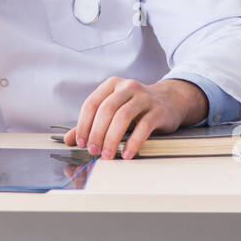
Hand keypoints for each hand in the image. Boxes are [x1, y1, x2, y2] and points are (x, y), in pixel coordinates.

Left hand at [62, 77, 206, 159]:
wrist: (171, 100)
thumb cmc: (137, 107)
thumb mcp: (113, 111)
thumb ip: (92, 123)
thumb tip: (70, 139)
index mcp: (112, 85)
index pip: (92, 103)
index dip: (83, 124)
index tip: (81, 142)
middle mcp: (127, 87)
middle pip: (106, 110)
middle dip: (97, 133)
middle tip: (93, 151)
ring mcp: (144, 97)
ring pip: (123, 117)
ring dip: (112, 139)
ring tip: (108, 155)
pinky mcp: (158, 110)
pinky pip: (143, 126)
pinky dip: (133, 142)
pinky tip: (127, 154)